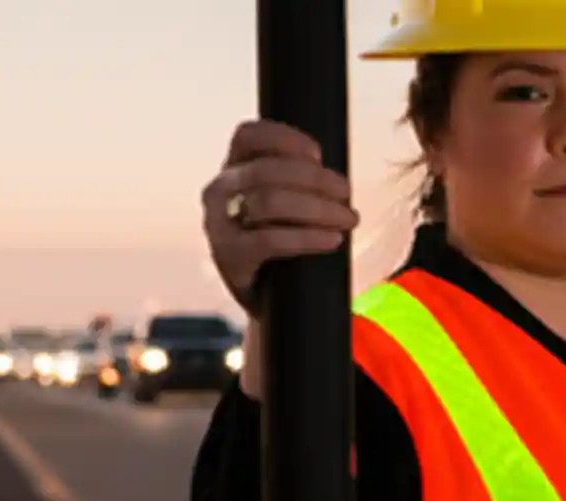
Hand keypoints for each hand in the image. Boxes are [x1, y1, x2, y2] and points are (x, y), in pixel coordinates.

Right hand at [201, 119, 358, 314]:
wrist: (270, 300)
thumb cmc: (286, 242)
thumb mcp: (287, 203)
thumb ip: (301, 180)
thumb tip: (335, 177)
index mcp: (233, 168)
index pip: (250, 135)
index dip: (287, 138)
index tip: (320, 155)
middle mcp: (219, 190)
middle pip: (267, 170)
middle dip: (316, 180)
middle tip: (346, 195)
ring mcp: (218, 224)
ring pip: (269, 201)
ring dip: (318, 208)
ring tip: (347, 219)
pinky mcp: (228, 257)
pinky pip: (268, 240)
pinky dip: (307, 237)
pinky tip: (332, 240)